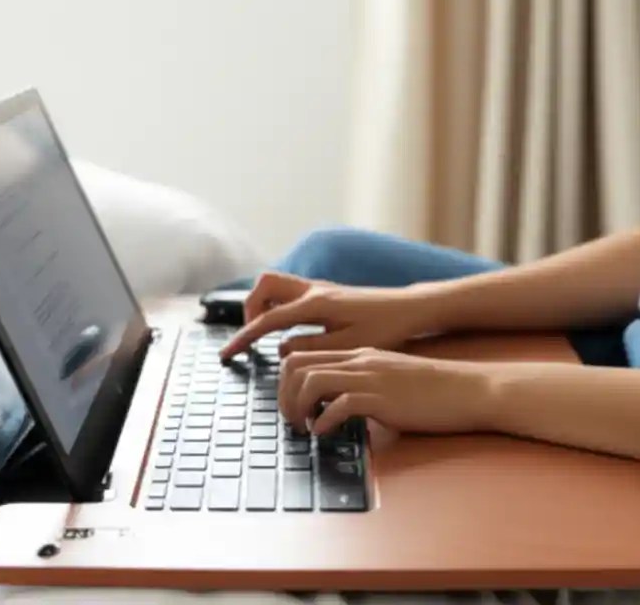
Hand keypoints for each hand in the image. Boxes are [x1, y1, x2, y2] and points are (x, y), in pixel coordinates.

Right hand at [218, 272, 437, 358]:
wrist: (411, 309)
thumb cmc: (387, 328)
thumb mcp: (349, 346)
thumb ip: (311, 347)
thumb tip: (281, 350)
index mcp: (316, 304)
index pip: (268, 320)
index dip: (244, 338)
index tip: (227, 354)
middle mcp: (313, 290)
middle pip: (264, 286)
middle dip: (250, 310)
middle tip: (253, 337)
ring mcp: (319, 288)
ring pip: (275, 285)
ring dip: (264, 306)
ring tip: (267, 334)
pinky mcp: (326, 292)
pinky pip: (290, 292)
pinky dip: (280, 307)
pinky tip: (290, 330)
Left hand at [278, 348, 493, 435]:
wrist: (471, 390)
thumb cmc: (435, 391)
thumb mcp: (391, 380)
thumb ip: (363, 387)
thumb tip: (336, 408)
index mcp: (360, 354)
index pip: (303, 355)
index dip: (286, 382)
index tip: (291, 404)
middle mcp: (359, 361)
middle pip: (296, 364)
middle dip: (283, 394)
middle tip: (291, 420)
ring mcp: (370, 378)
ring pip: (310, 380)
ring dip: (297, 407)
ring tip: (304, 427)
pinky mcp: (382, 398)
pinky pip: (338, 404)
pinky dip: (323, 421)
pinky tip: (326, 433)